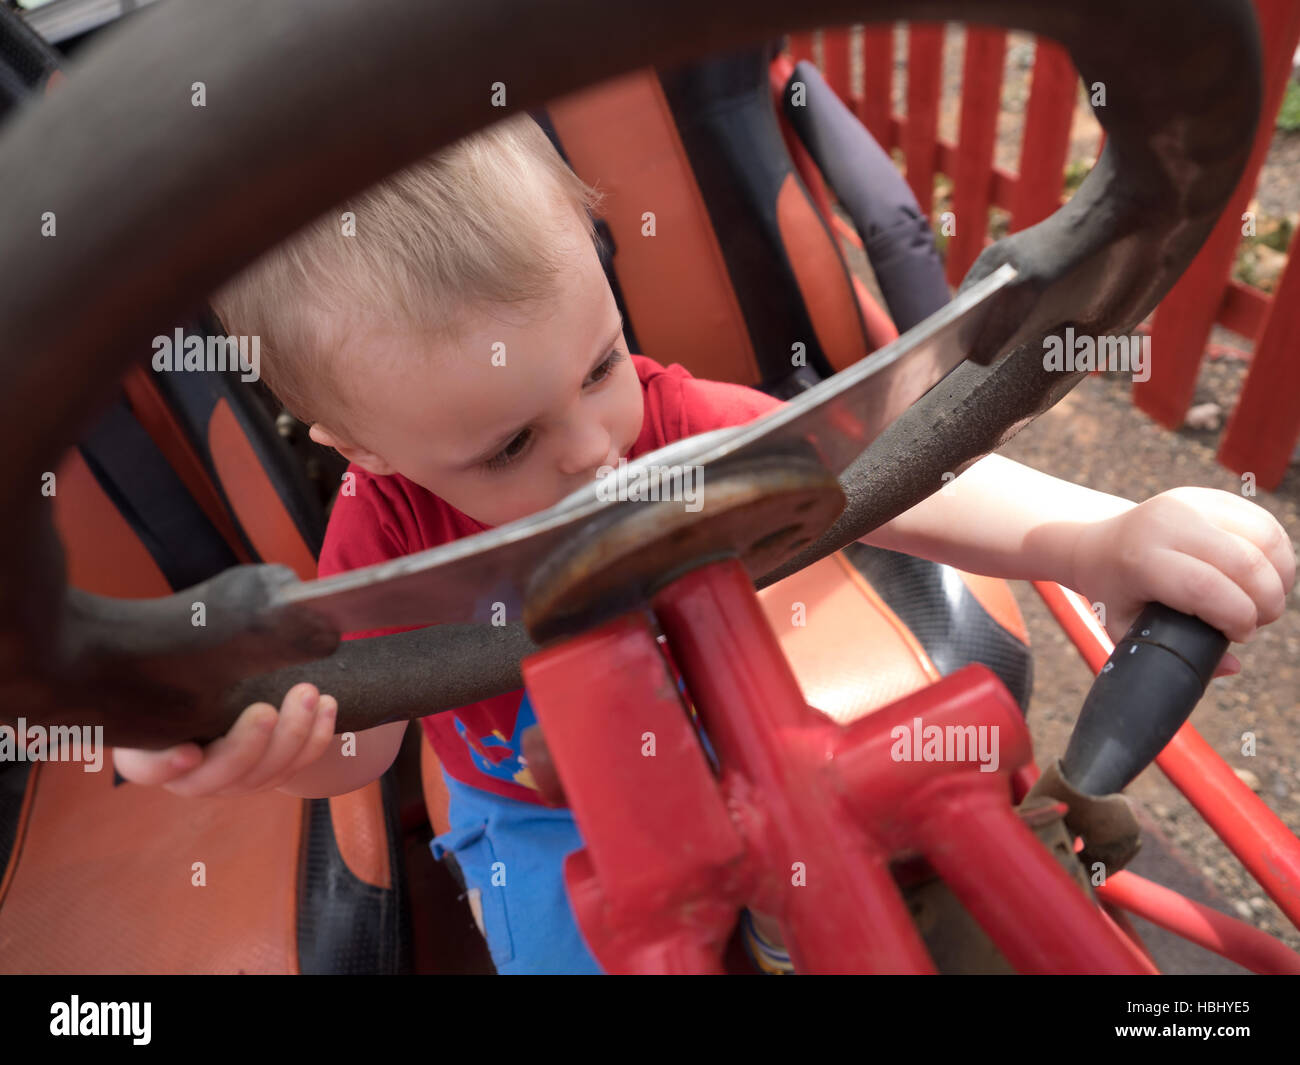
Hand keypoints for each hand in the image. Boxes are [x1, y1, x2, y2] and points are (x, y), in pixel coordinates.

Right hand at [112, 682, 337, 796]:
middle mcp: (189, 774)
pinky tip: (327, 706)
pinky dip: (316, 739)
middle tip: (266, 711)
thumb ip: (174, 660)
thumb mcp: (168, 668)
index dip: (166, 766)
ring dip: (292, 736)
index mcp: (148, 750)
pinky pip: (296, 766)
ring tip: (308, 694)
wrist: (215, 689)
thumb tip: (196, 623)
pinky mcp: (267, 774)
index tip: (189, 753)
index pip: (147, 768)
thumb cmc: (180, 676)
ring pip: (264, 775)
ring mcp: (231, 779)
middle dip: (247, 745)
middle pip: (217, 776)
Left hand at [1070, 487, 1295, 677]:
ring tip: (1265, 601)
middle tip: (1259, 622)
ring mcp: (1190, 504)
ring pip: (1262, 539)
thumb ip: (1170, 653)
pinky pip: (1263, 522)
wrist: (1097, 544)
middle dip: (1266, 602)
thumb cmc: (1115, 593)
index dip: (1237, 618)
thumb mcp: (1127, 628)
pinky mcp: (1210, 496)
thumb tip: (1232, 667)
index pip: (1205, 589)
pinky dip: (1278, 553)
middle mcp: (1166, 524)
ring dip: (1279, 577)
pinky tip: (1271, 576)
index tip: (1240, 635)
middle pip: (1243, 564)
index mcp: (1140, 559)